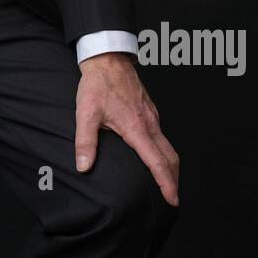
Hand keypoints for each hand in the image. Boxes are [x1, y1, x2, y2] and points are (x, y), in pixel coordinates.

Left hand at [75, 52, 179, 205]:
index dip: (166, 183)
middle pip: (170, 157)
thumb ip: (85, 142)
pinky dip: (164, 151)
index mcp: (136, 128)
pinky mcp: (150, 111)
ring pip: (168, 146)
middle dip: (174, 179)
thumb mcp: (86, 113)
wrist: (108, 59)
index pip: (157, 161)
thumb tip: (84, 167)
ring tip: (166, 182)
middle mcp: (149, 123)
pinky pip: (162, 135)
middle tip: (173, 198)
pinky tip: (155, 156)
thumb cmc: (98, 84)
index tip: (172, 199)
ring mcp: (152, 116)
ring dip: (170, 166)